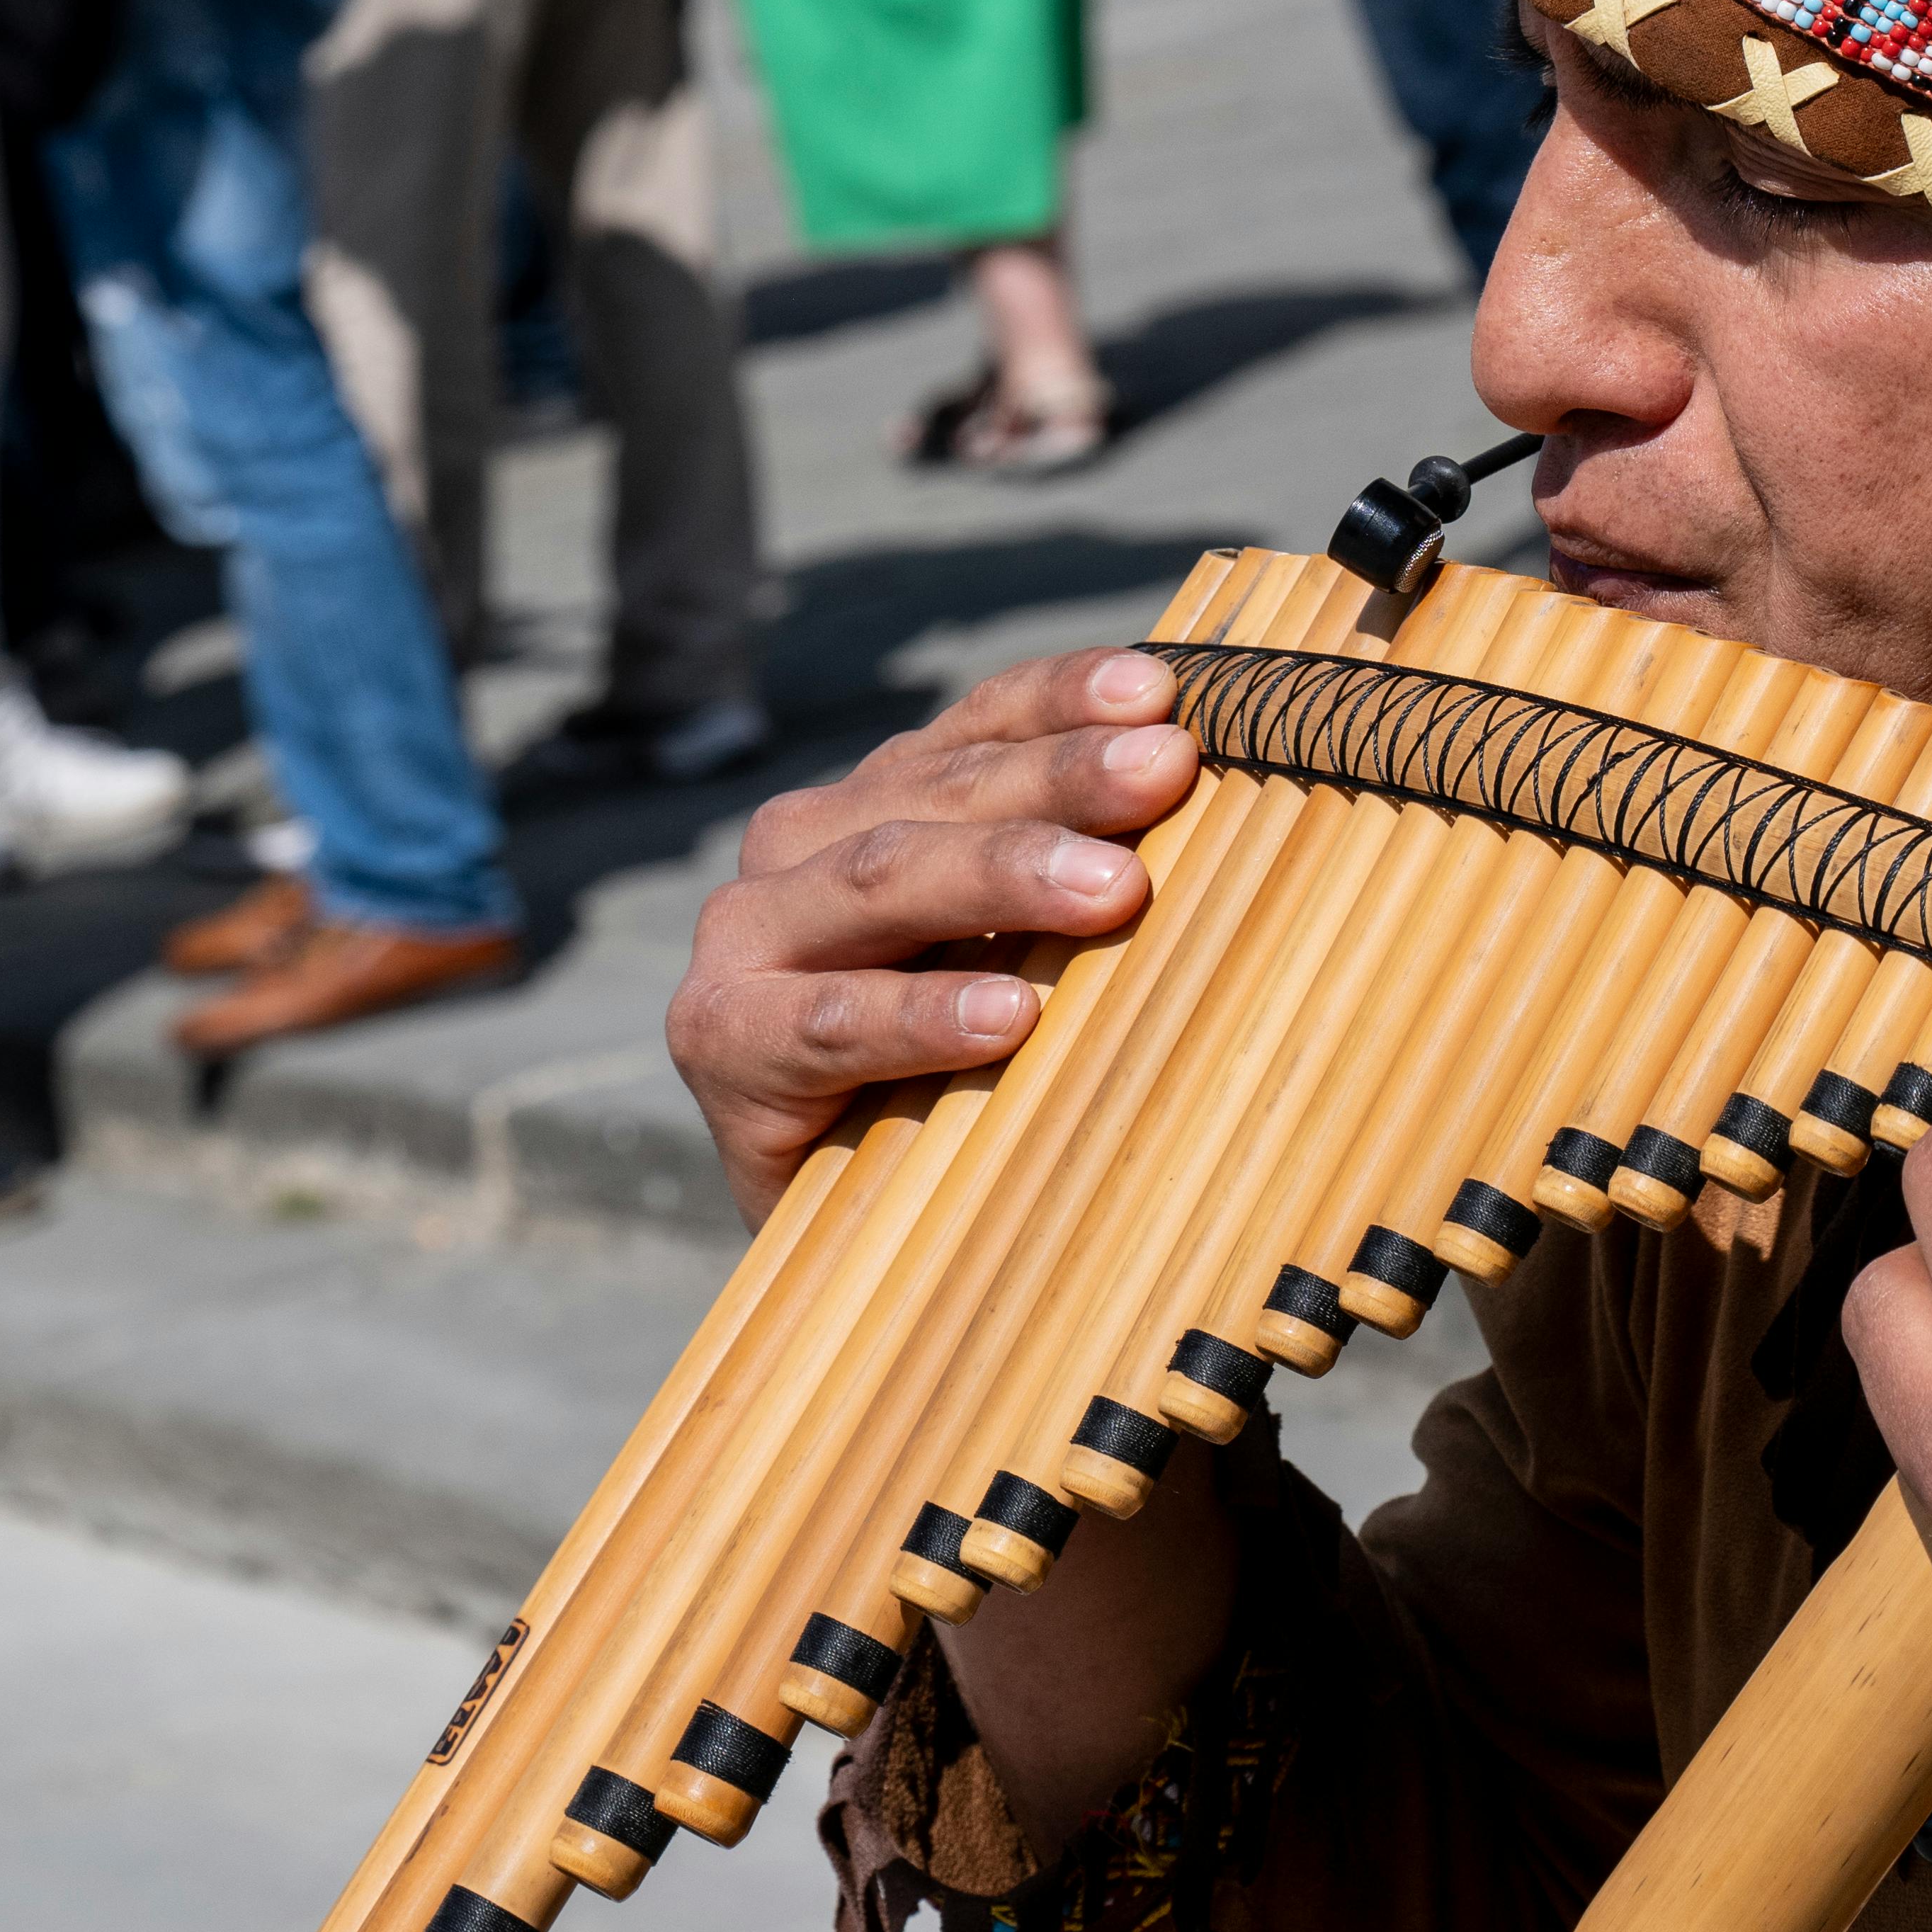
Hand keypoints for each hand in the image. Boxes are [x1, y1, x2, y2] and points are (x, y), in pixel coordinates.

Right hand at [668, 649, 1196, 1226]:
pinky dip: (920, 1015)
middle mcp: (799, 848)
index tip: (1162, 695)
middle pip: (940, 793)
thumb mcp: (1027, 958)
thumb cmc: (964, 1079)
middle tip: (1167, 768)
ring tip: (1115, 888)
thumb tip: (1211, 800)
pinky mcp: (720, 1039)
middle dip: (1062, 778)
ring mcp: (745, 939)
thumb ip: (1080, 883)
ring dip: (1003, 875)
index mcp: (877, 804)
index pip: (979, 728)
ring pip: (882, 879)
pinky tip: (1009, 1018)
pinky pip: (830, 1020)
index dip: (1065, 701)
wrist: (847, 1237)